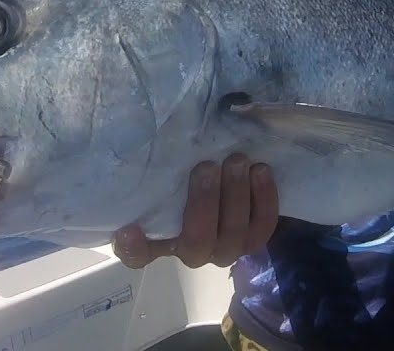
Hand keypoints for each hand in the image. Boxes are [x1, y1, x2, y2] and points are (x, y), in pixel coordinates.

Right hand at [112, 153, 278, 269]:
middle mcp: (189, 249)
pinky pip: (262, 227)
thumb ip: (152, 166)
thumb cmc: (181, 172)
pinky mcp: (252, 238)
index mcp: (156, 237)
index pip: (137, 254)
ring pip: (233, 235)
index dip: (133, 248)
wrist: (224, 177)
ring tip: (237, 162)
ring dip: (236, 197)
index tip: (128, 230)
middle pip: (197, 242)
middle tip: (206, 167)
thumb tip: (134, 139)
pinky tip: (260, 170)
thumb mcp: (163, 169)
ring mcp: (223, 247)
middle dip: (204, 204)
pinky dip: (264, 200)